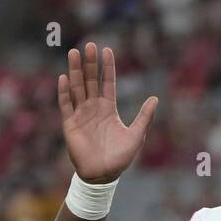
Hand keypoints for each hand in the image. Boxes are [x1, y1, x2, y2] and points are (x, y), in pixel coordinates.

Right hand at [57, 42, 157, 183]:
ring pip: (77, 88)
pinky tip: (64, 78)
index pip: (107, 83)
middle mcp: (93, 108)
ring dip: (75, 71)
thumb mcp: (136, 135)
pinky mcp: (70, 124)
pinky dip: (64, 92)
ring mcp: (81, 114)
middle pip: (91, 81)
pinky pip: (66, 105)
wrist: (104, 175)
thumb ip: (144, 116)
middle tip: (90, 45)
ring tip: (74, 53)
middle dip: (90, 63)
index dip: (107, 67)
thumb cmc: (120, 158)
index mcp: (108, 109)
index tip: (107, 50)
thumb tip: (155, 98)